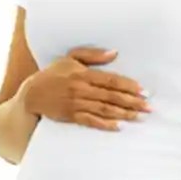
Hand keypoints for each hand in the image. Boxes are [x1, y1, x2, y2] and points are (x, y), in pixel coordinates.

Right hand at [21, 47, 149, 130]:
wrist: (32, 94)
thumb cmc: (53, 74)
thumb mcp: (70, 58)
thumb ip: (93, 55)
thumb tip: (115, 53)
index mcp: (83, 73)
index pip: (110, 80)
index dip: (128, 85)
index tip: (143, 90)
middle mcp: (81, 88)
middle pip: (111, 96)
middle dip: (132, 101)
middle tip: (148, 107)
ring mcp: (76, 103)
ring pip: (104, 109)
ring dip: (123, 113)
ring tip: (139, 117)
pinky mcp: (71, 116)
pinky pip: (91, 121)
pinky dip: (105, 124)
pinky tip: (118, 126)